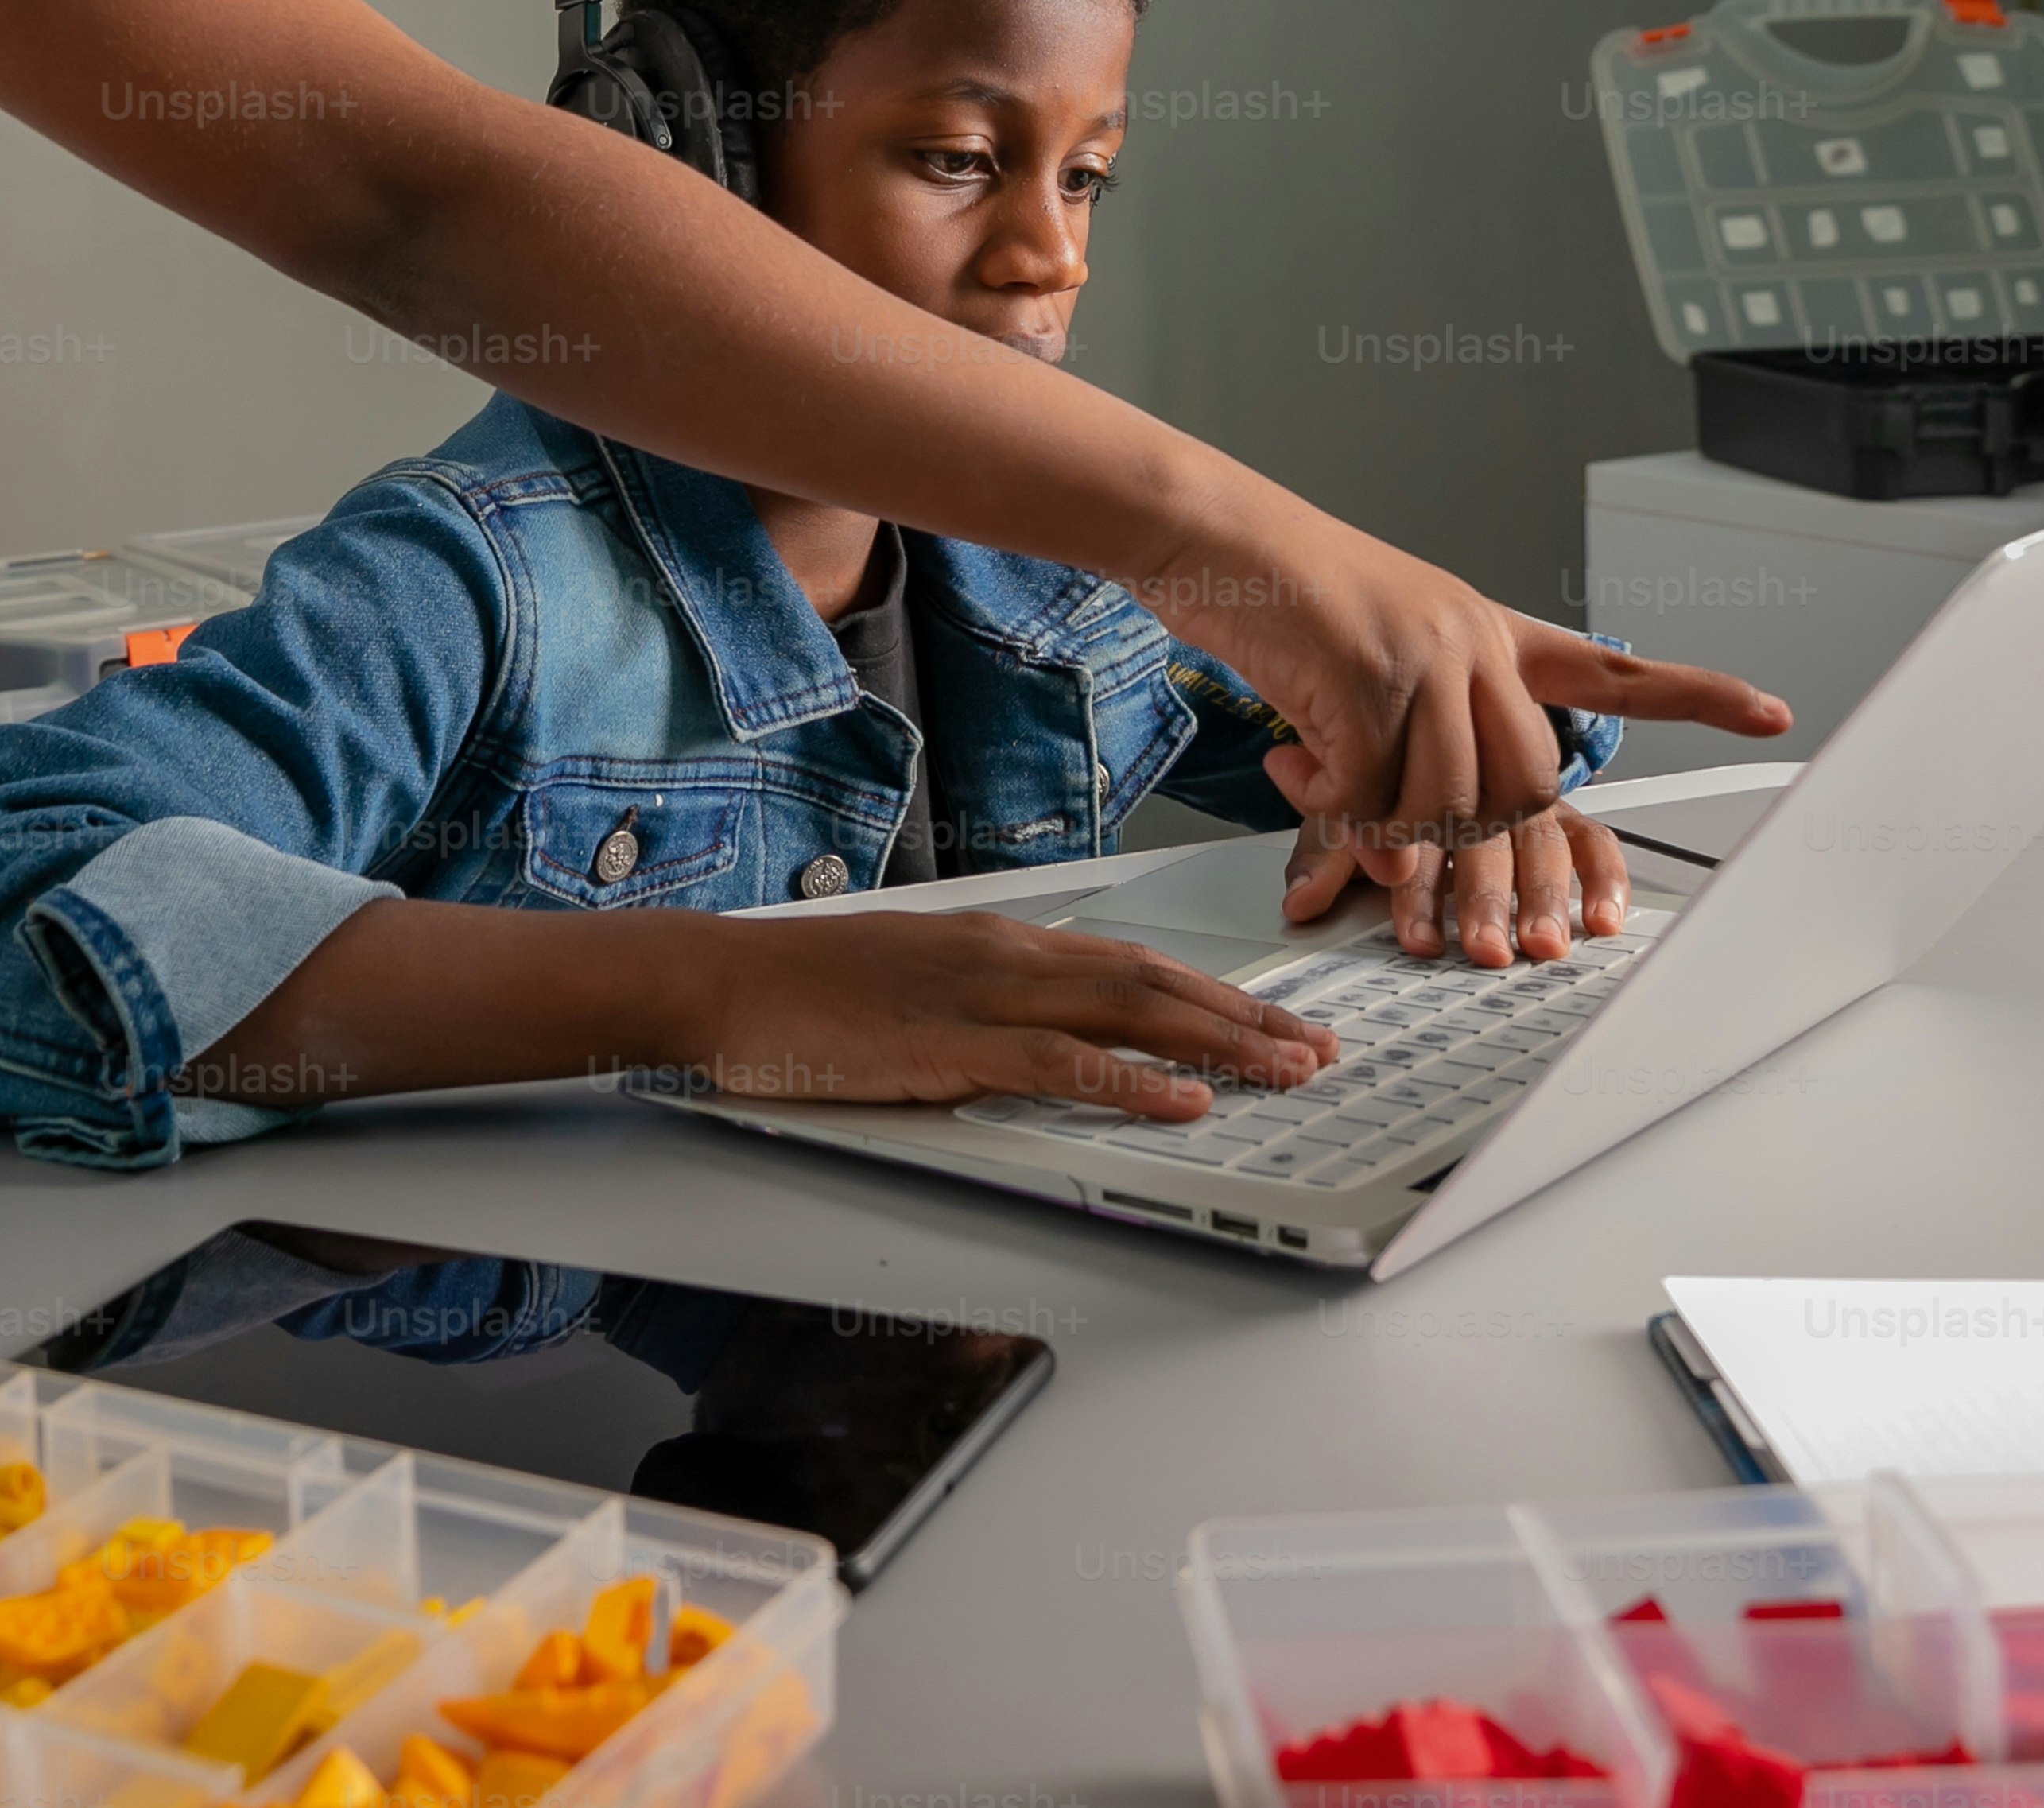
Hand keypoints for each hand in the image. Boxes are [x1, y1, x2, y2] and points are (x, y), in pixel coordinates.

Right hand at [662, 909, 1335, 1118]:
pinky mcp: (951, 1046)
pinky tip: (1182, 1100)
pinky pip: (1061, 1063)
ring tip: (1285, 1072)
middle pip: (1155, 983)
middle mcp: (1009, 957)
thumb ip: (986, 1002)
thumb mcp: (918, 983)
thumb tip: (1046, 1034)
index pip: (1136, 964)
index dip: (1216, 995)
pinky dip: (1131, 1080)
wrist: (726, 982)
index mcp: (1003, 943)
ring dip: (1217, 1045)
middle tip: (1317, 1050)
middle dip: (1245, 1018)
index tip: (1277, 1022)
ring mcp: (983, 998)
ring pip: (1129, 1014)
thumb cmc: (809, 990)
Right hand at [1176, 504, 1785, 858]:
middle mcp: (1472, 640)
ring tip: (1352, 822)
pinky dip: (1342, 815)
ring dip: (1401, 839)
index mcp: (1489, 630)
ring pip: (1451, 799)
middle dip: (1484, 847)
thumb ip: (1408, 747)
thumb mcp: (1373, 652)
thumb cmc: (1284, 595)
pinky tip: (1308, 785)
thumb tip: (1405, 854)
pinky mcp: (1363, 679)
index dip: (1697, 695)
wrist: (1215, 532)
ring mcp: (1424, 656)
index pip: (1612, 668)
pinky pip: (1373, 796)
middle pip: (1527, 781)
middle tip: (1439, 870)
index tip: (1773, 711)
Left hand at [1285, 800, 1635, 970]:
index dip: (1417, 890)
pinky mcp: (1564, 818)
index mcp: (1420, 776)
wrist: (1410, 714)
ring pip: (1541, 843)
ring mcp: (1524, 799)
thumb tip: (1301, 902)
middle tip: (1485, 947)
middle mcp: (1479, 785)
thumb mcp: (1343, 812)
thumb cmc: (1380, 780)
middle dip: (1485, 900)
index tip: (1415, 938)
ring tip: (1540, 942)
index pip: (1420, 834)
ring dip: (1543, 897)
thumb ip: (1324, 855)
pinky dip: (1604, 878)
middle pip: (1487, 842)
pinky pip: (1594, 841)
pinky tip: (1602, 918)